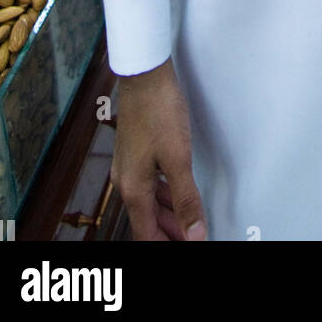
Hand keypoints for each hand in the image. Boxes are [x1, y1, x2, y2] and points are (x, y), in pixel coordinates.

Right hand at [111, 56, 207, 241]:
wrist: (144, 76)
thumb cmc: (158, 110)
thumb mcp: (178, 158)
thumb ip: (187, 198)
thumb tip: (194, 232)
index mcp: (134, 189)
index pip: (146, 235)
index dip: (168, 244)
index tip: (188, 245)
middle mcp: (126, 181)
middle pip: (146, 221)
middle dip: (168, 233)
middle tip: (191, 237)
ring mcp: (128, 166)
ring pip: (148, 203)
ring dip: (167, 216)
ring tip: (187, 224)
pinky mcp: (134, 152)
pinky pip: (148, 185)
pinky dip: (163, 196)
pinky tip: (176, 193)